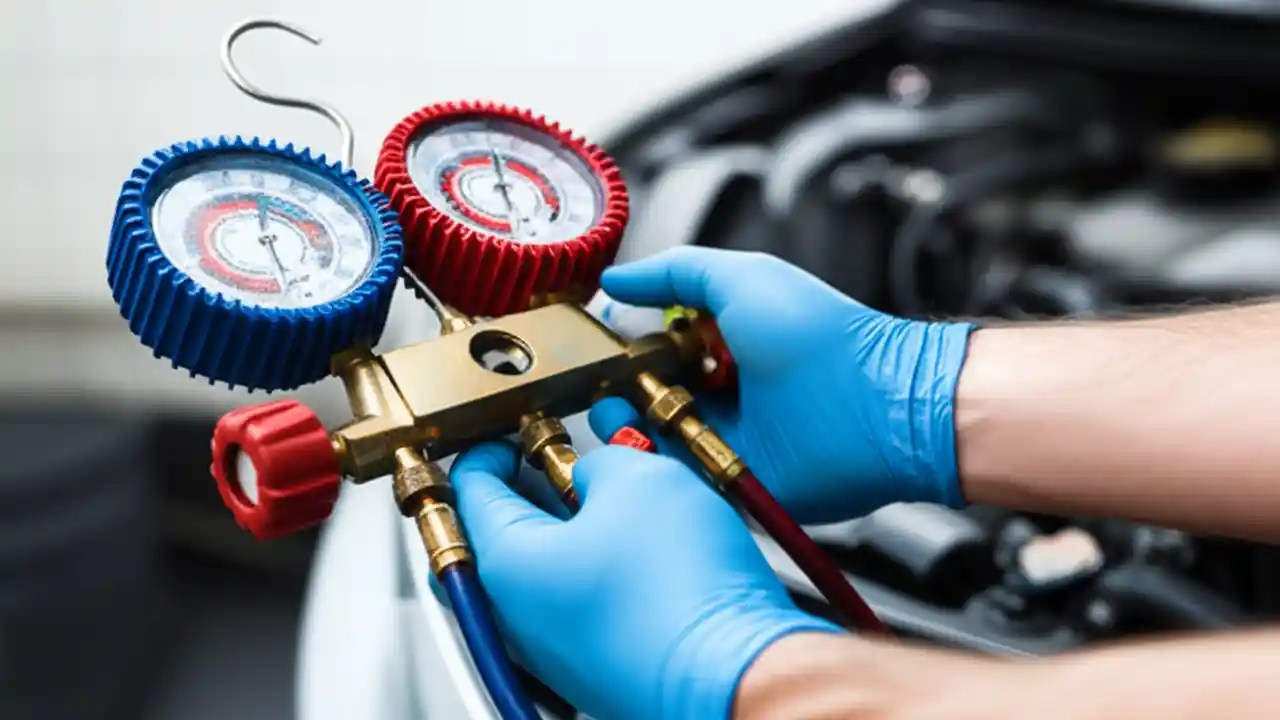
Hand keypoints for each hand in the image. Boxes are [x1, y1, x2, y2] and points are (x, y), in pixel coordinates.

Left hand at [450, 441, 835, 719]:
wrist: (733, 675)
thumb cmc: (683, 592)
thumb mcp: (640, 480)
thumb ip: (604, 461)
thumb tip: (599, 472)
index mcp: (506, 564)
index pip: (469, 490)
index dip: (491, 448)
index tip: (511, 437)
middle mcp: (517, 617)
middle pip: (491, 541)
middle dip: (517, 496)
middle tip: (544, 467)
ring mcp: (556, 650)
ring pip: (538, 575)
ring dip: (563, 529)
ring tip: (606, 498)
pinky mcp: (598, 667)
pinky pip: (577, 605)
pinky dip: (593, 568)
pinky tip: (633, 546)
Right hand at [590, 247, 973, 522]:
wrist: (874, 407)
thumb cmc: (819, 336)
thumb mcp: (741, 277)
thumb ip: (674, 273)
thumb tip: (614, 280)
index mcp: (722, 337)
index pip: (650, 340)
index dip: (618, 340)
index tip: (589, 338)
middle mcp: (719, 386)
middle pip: (641, 389)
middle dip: (612, 385)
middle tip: (599, 379)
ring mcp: (723, 435)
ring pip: (649, 432)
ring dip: (623, 420)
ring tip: (618, 407)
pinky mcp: (728, 479)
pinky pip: (673, 472)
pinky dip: (650, 459)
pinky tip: (641, 437)